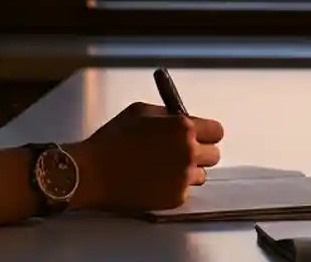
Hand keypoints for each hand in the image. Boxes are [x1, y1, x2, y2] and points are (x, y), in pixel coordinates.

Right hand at [67, 102, 224, 211]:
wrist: (93, 172)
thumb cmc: (114, 138)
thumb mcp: (141, 111)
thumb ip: (167, 114)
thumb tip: (182, 117)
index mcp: (183, 127)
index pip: (217, 131)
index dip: (206, 132)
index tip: (198, 135)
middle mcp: (189, 152)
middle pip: (214, 155)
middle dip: (200, 152)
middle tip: (180, 152)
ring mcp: (183, 178)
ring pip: (201, 175)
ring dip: (188, 171)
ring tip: (162, 168)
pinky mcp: (175, 198)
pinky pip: (184, 190)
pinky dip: (173, 186)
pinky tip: (153, 180)